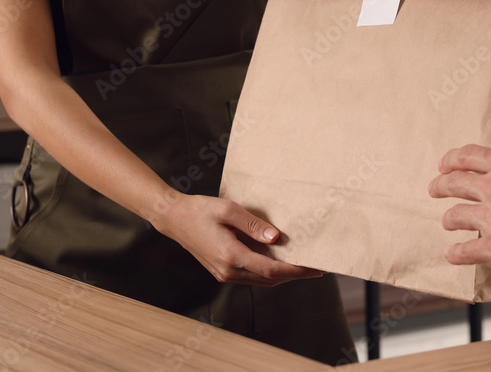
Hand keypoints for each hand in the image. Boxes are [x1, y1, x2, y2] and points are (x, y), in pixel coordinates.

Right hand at [152, 193, 322, 286]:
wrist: (174, 218)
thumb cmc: (200, 210)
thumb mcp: (229, 210)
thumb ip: (253, 225)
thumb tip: (276, 238)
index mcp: (231, 255)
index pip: (271, 270)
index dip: (296, 271)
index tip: (315, 269)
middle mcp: (228, 270)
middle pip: (269, 279)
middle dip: (294, 275)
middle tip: (316, 268)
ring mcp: (224, 273)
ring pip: (261, 279)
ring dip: (282, 274)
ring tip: (301, 265)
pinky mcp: (222, 271)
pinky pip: (251, 275)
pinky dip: (268, 271)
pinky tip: (278, 260)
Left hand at [427, 144, 490, 284]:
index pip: (471, 156)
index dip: (453, 159)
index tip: (445, 163)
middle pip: (455, 182)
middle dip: (441, 184)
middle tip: (435, 188)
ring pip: (455, 215)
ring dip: (448, 218)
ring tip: (447, 222)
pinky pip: (465, 250)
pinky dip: (456, 253)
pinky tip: (452, 254)